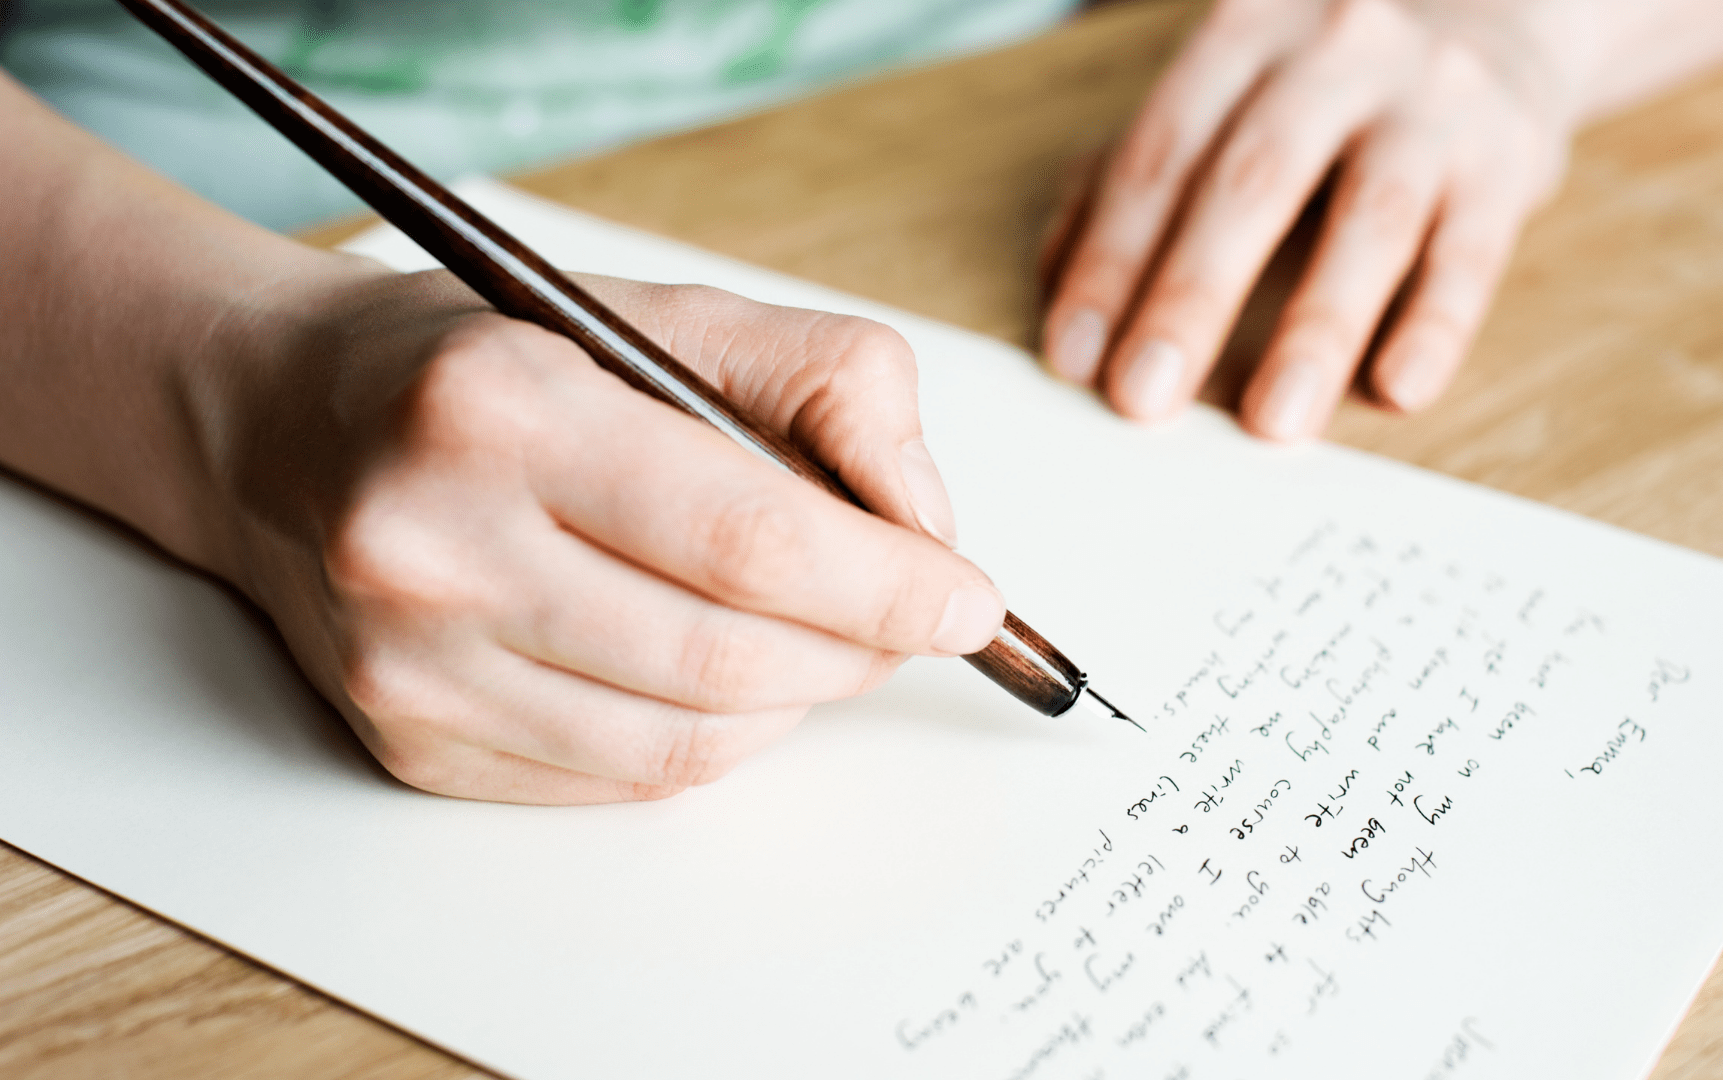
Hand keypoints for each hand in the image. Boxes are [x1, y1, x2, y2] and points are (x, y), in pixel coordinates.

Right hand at [210, 268, 1002, 803]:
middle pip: (726, 654)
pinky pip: (624, 781)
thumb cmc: (492, 362)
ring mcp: (412, 664)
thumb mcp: (663, 311)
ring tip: (814, 638)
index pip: (746, 533)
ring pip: (687, 739)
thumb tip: (925, 524)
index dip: (885, 583)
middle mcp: (433, 546)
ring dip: (796, 698)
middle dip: (858, 649)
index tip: (966, 600)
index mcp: (499, 408)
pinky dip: (714, 736)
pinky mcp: (410, 744)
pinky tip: (719, 674)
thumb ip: (826, 381)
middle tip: (908, 619)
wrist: (282, 427)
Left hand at [1042, 0, 1571, 439]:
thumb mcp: (1222, 99)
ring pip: (1369, 219)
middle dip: (1190, 298)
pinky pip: (1472, 250)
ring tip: (1274, 424)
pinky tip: (1399, 388)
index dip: (1110, 260)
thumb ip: (1130, 179)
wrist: (1494, 16)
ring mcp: (1432, 99)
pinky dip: (1436, 323)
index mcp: (1243, 35)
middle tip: (1143, 399)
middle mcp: (1338, 50)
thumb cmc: (1319, 88)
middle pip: (1252, 184)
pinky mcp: (1510, 156)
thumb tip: (1057, 291)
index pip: (1159, 157)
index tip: (1074, 358)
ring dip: (1315, 328)